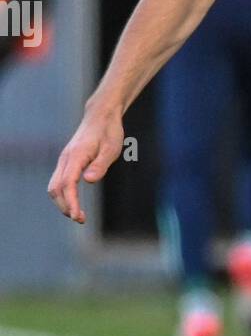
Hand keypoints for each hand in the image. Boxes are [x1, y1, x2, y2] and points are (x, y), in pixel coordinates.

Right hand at [47, 105, 124, 223]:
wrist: (101, 116)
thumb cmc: (109, 132)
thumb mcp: (111, 149)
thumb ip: (100, 165)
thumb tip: (88, 180)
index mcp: (76, 156)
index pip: (68, 184)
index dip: (72, 202)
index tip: (78, 217)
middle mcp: (65, 158)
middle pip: (56, 188)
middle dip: (66, 206)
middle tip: (81, 220)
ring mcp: (64, 160)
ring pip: (54, 186)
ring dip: (63, 202)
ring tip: (78, 215)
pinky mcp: (67, 162)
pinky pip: (59, 181)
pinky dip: (63, 195)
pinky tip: (74, 202)